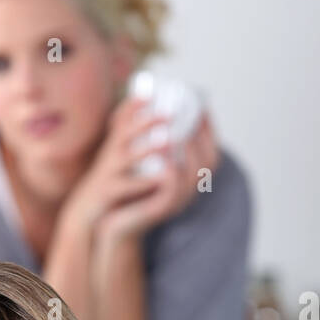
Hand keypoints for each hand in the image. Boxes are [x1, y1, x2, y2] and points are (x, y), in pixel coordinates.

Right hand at [56, 97, 172, 236]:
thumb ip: (130, 144)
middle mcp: (108, 156)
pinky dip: (141, 181)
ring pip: (124, 157)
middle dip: (145, 121)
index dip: (133, 105)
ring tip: (169, 140)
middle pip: (123, 133)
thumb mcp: (117, 161)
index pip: (121, 120)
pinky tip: (159, 178)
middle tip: (169, 113)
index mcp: (113, 147)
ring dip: (146, 147)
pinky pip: (124, 185)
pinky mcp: (105, 193)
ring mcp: (106, 174)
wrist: (85, 216)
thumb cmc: (109, 186)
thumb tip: (155, 127)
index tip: (151, 92)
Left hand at [95, 109, 218, 244]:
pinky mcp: (161, 210)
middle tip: (192, 114)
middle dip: (202, 136)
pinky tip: (166, 158)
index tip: (201, 105)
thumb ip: (147, 136)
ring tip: (179, 132)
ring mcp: (177, 200)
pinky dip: (172, 174)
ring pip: (194, 175)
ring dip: (189, 152)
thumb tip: (148, 99)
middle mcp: (187, 188)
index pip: (210, 149)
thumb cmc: (124, 186)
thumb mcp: (138, 158)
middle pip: (208, 161)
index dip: (208, 128)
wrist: (110, 220)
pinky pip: (173, 191)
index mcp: (185, 174)